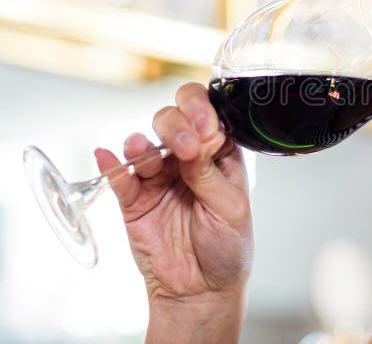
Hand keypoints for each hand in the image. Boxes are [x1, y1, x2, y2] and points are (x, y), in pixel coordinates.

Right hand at [94, 82, 253, 302]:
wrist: (202, 290)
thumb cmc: (227, 246)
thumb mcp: (230, 208)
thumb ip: (209, 174)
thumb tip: (194, 141)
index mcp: (219, 154)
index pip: (208, 117)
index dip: (202, 113)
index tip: (204, 125)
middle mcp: (187, 159)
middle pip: (173, 122)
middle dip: (175, 126)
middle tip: (183, 146)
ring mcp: (159, 177)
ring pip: (145, 145)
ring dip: (143, 143)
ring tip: (143, 148)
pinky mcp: (135, 200)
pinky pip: (120, 178)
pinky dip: (112, 165)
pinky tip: (107, 156)